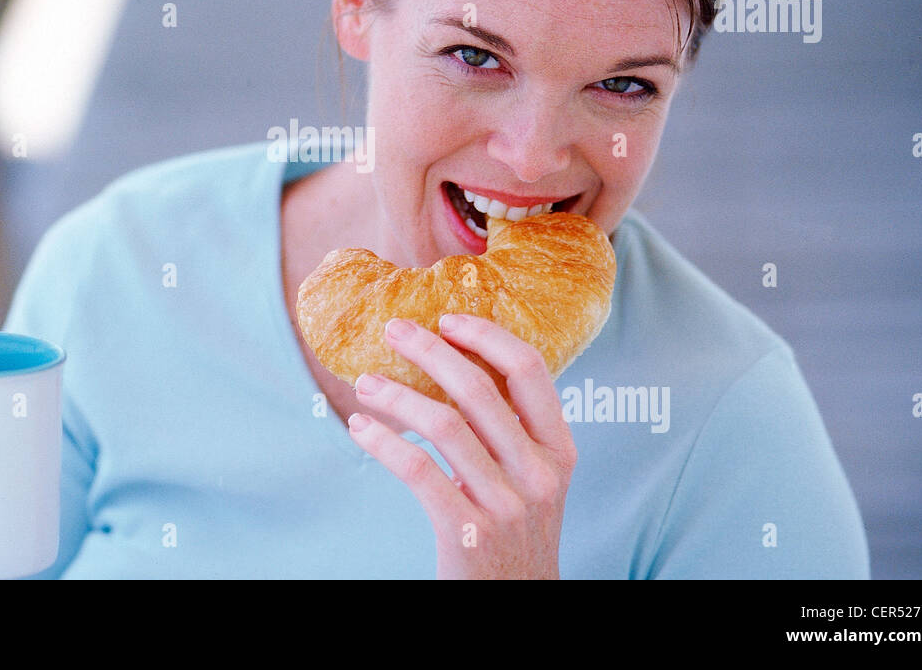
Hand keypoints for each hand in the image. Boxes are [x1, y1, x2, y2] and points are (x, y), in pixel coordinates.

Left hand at [346, 314, 576, 578]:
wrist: (519, 602)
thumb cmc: (517, 531)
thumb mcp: (534, 478)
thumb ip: (510, 430)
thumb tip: (454, 363)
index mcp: (559, 449)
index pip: (530, 370)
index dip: (486, 336)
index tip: (447, 319)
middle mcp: (540, 473)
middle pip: (478, 389)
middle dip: (428, 350)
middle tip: (393, 329)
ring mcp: (506, 504)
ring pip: (442, 424)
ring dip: (395, 395)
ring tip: (366, 383)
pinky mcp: (469, 533)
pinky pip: (417, 470)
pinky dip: (383, 442)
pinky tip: (362, 429)